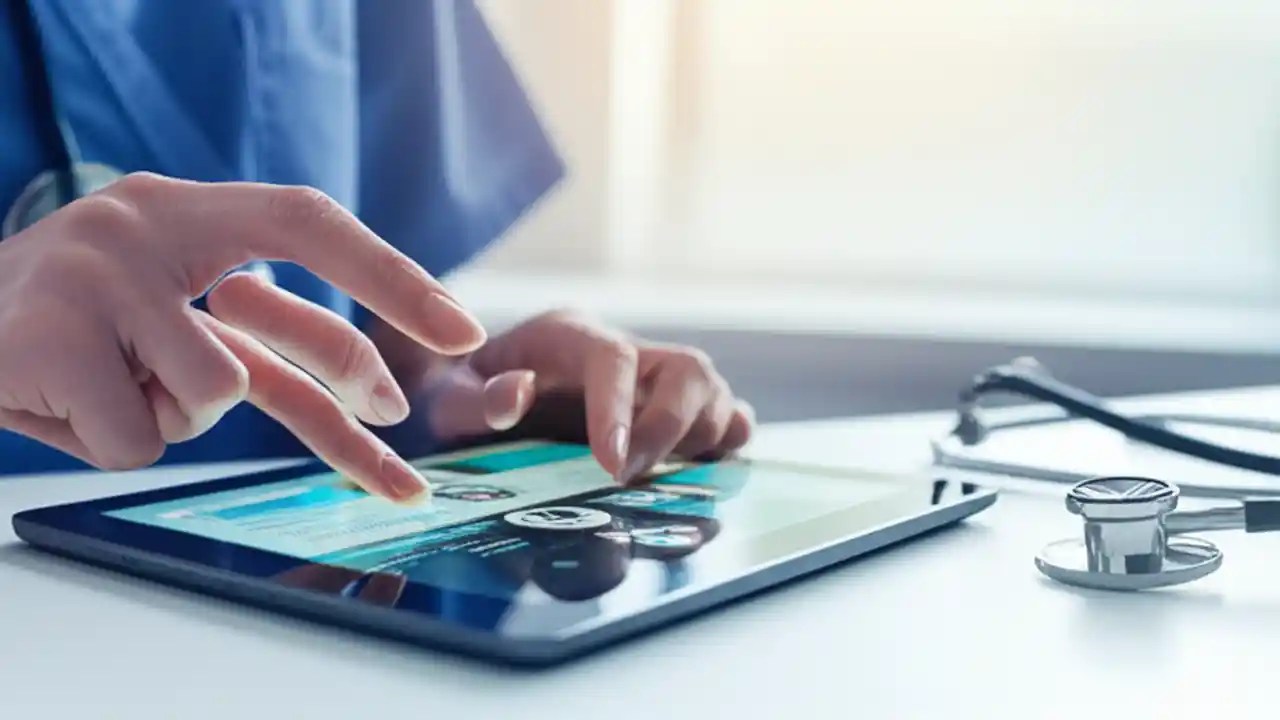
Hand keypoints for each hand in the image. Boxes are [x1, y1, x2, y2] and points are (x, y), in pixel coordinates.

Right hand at [0, 173, 484, 500]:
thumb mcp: (174, 306)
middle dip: (348, 382)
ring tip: (108, 383)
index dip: (391, 275)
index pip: (309, 222)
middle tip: (402, 441)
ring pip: (208, 396)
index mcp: (186, 211)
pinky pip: (137, 438)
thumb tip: (376, 393)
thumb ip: (259, 335)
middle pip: (274, 321)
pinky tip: (62, 401)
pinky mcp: (49, 340)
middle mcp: (144, 229)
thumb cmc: (77, 320)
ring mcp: (94, 280)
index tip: (461, 328)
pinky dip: (110, 439)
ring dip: (171, 414)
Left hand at [419, 310, 754, 481]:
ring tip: (659, 479)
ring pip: (711, 390)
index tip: (611, 464)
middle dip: (669, 427)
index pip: (614, 357)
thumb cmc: (460, 400)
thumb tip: (518, 395)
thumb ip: (476, 402)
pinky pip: (723, 417)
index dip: (621, 408)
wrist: (473, 395)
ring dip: (699, 438)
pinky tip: (700, 473)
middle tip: (631, 479)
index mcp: (568, 336)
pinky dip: (724, 443)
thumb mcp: (447, 403)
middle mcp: (624, 351)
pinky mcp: (672, 410)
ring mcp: (654, 380)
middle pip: (686, 367)